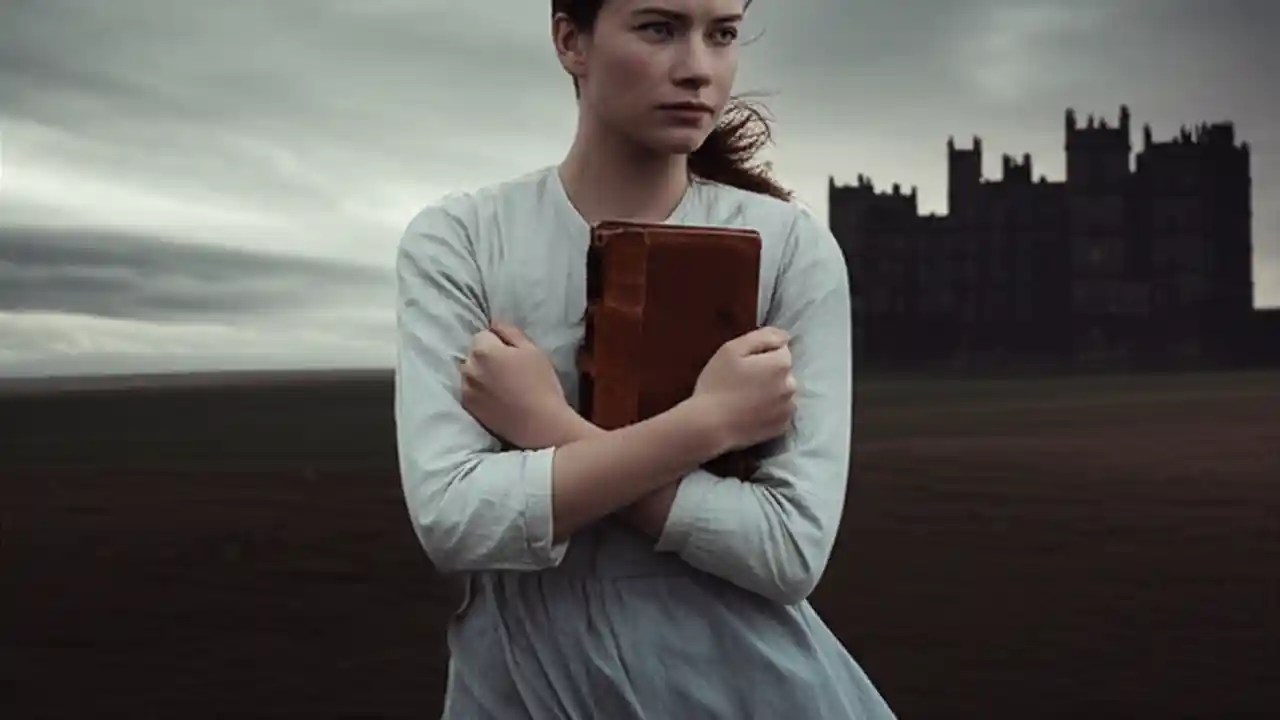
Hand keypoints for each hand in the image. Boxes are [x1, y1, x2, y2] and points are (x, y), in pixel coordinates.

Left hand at [459, 320, 577, 448]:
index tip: (513, 354)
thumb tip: (495, 324)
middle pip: (473, 353)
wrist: (541, 424)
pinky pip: (469, 390)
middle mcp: (469, 368)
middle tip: (507, 369)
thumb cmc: (541, 384)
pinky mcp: (468, 407)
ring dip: (480, 373)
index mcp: (484, 350)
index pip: (483, 335)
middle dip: (486, 356)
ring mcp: (466, 389)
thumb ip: (510, 332)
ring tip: (501, 385)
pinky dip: (478, 390)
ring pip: (470, 372)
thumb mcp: (533, 350)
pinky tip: (496, 397)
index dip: (499, 342)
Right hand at [688, 326, 796, 452]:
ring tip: (747, 399)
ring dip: (771, 391)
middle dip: (769, 372)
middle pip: (784, 371)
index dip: (761, 353)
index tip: (743, 363)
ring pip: (783, 392)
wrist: (709, 426)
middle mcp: (791, 386)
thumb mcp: (732, 350)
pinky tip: (752, 412)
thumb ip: (763, 337)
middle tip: (743, 381)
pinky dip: (771, 410)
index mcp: (781, 364)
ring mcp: (788, 409)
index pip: (781, 349)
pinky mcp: (782, 427)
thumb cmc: (717, 384)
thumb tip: (785, 336)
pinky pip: (780, 411)